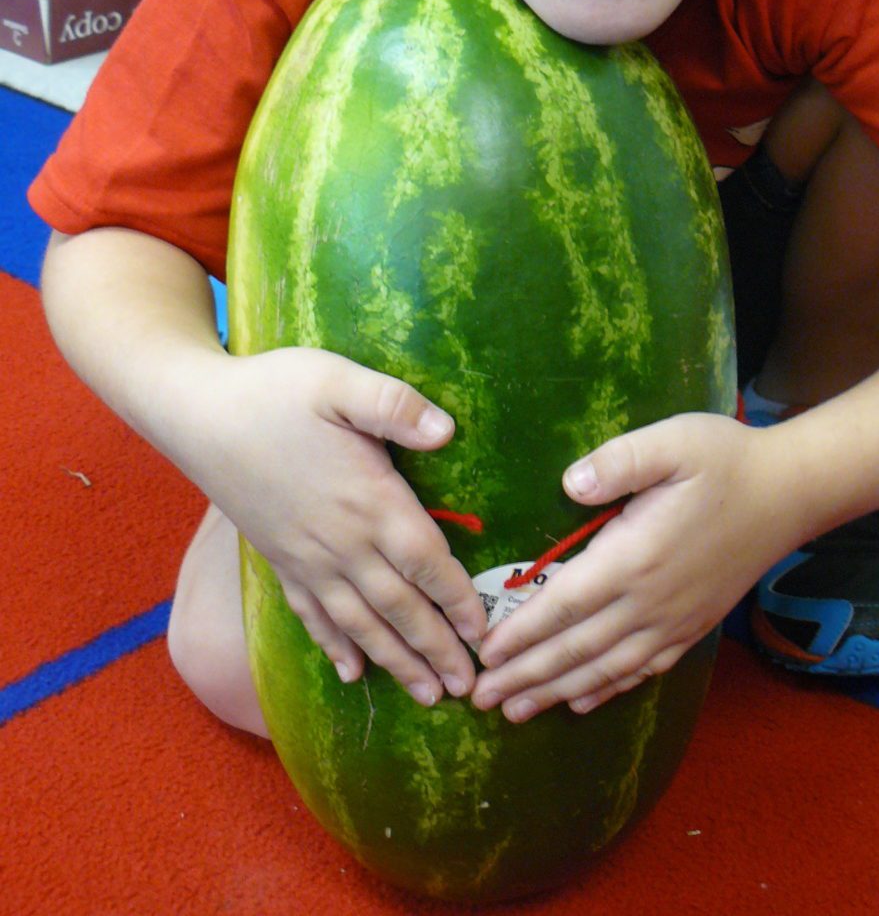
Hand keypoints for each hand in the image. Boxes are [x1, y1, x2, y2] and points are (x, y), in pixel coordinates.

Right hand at [194, 347, 488, 703]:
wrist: (197, 415)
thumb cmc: (274, 392)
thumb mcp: (339, 381)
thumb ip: (394, 406)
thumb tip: (447, 430)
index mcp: (368, 499)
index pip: (425, 562)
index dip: (457, 600)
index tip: (484, 634)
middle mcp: (341, 541)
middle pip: (399, 607)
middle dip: (436, 649)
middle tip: (467, 688)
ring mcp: (306, 556)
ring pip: (360, 622)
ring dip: (396, 661)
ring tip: (426, 694)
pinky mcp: (278, 558)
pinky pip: (311, 614)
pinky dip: (334, 646)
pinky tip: (352, 673)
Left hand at [470, 414, 783, 721]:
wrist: (789, 493)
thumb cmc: (724, 460)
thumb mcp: (671, 442)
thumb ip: (618, 461)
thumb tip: (572, 483)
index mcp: (635, 557)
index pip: (564, 605)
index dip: (521, 633)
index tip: (483, 655)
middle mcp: (651, 601)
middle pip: (576, 649)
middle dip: (525, 677)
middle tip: (478, 700)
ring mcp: (674, 620)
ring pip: (605, 669)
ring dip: (556, 693)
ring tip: (515, 712)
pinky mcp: (692, 627)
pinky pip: (642, 670)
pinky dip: (607, 690)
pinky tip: (582, 702)